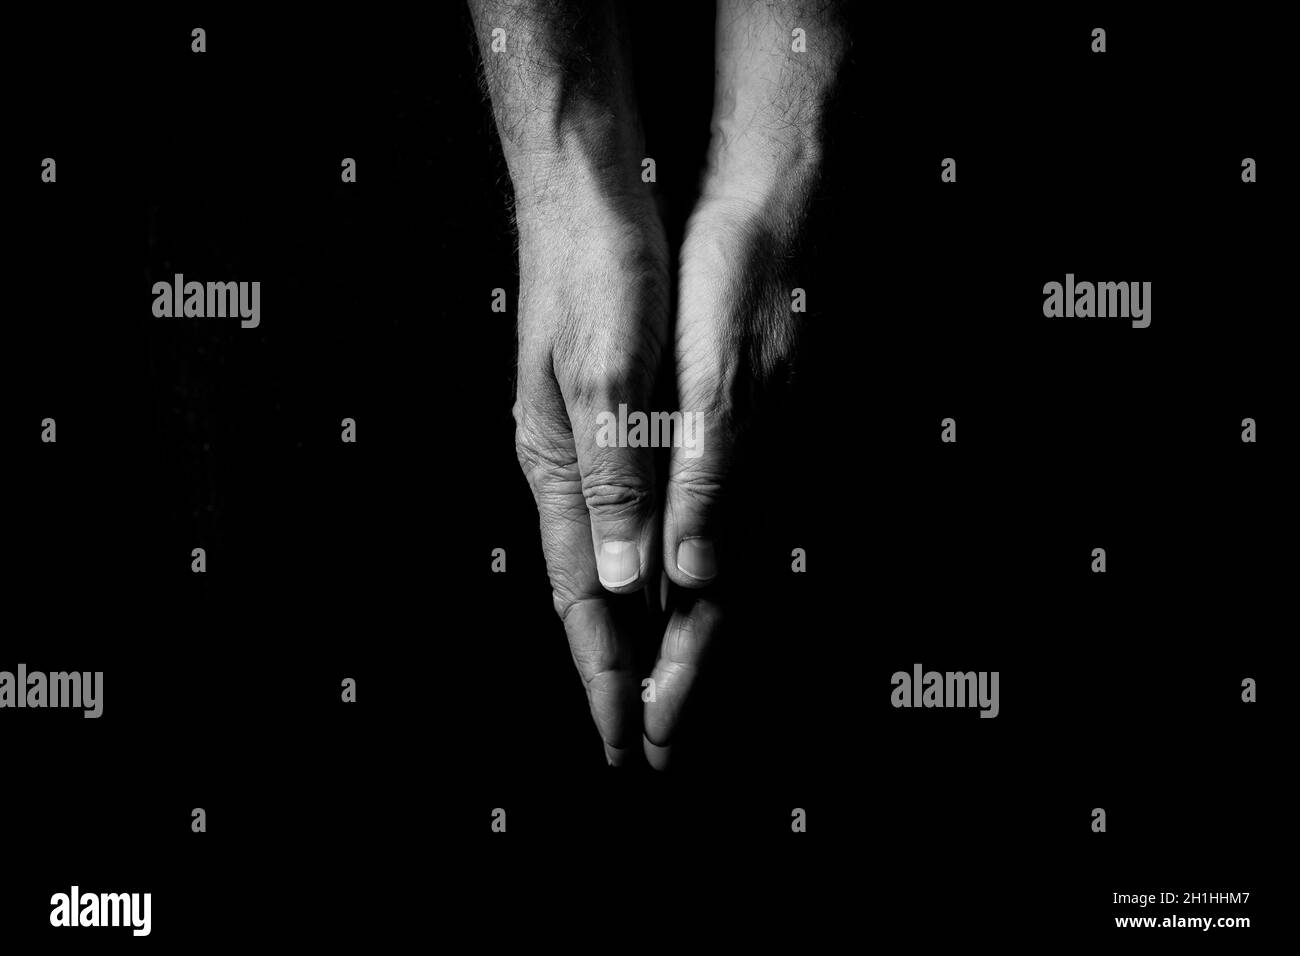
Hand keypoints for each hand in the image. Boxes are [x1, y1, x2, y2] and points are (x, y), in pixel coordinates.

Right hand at [512, 183, 668, 766]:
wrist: (584, 196)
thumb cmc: (599, 276)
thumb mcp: (609, 376)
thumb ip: (619, 478)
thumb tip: (628, 579)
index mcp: (567, 466)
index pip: (588, 597)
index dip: (608, 676)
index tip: (628, 745)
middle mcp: (571, 470)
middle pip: (594, 597)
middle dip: (616, 677)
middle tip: (639, 749)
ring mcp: (586, 449)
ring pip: (610, 568)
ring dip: (629, 639)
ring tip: (645, 697)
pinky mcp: (608, 426)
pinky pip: (624, 528)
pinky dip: (639, 581)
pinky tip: (650, 595)